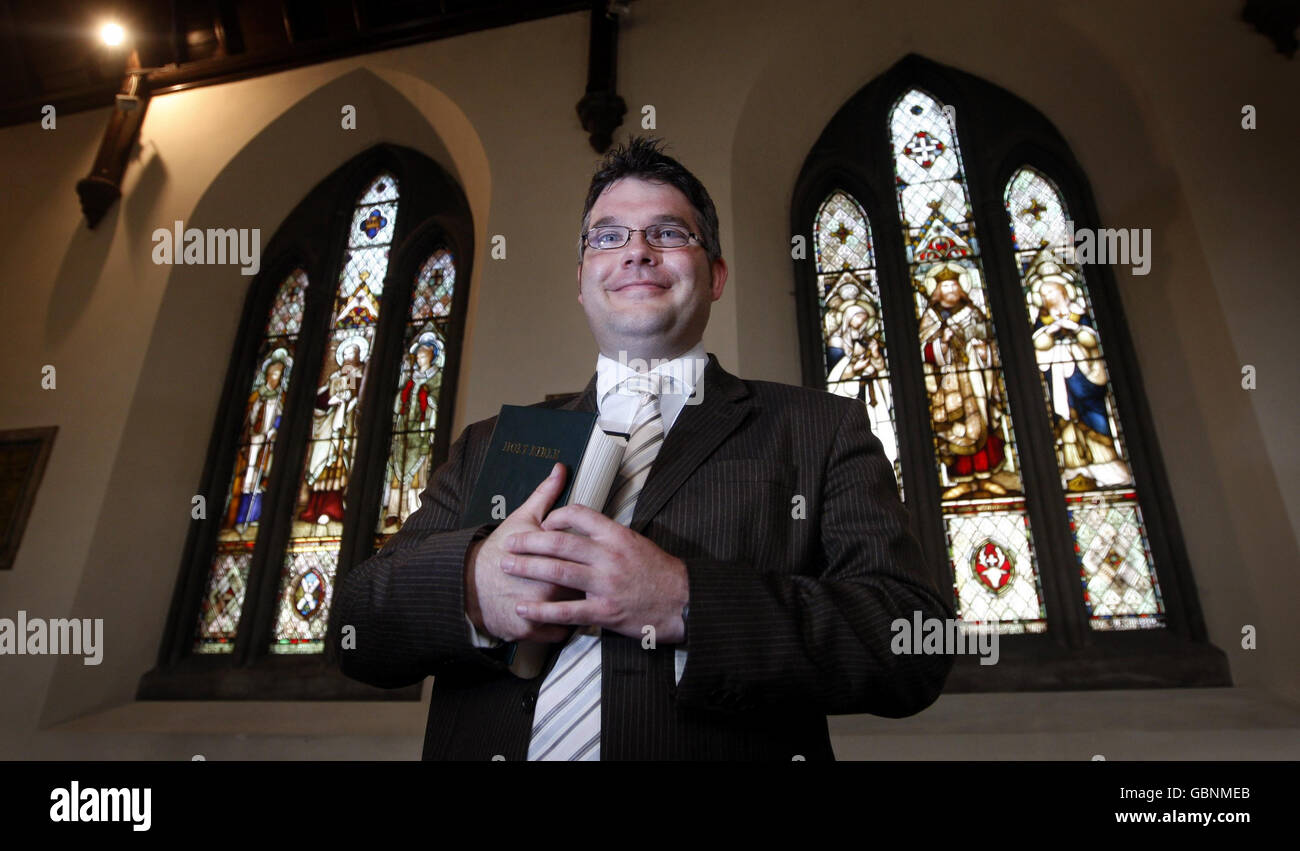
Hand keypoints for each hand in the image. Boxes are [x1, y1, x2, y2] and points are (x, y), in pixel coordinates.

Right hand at [464, 463, 583, 642]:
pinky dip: (562, 627)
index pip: (585, 558)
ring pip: (576, 612)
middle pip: (584, 586)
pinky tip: (563, 615)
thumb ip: (546, 495)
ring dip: (580, 607)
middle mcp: (547, 585)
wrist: (467, 584)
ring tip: (579, 597)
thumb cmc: (497, 549)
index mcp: (552, 555)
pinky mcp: (532, 631)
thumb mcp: (522, 518)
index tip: (593, 558)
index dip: (590, 558)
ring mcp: (540, 610)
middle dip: (588, 584)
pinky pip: (561, 633)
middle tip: (589, 579)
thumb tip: (561, 469)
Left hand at [502, 504, 689, 643]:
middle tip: (510, 542)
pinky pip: (566, 610)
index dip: (556, 517)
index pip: (579, 515)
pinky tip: (524, 608)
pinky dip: (542, 610)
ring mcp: (605, 584)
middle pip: (560, 542)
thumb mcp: (637, 542)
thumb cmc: (661, 573)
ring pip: (558, 572)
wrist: (682, 601)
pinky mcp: (604, 611)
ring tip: (508, 566)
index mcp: (617, 536)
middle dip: (530, 541)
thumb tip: (585, 527)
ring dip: (528, 568)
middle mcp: (609, 556)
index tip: (543, 522)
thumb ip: (609, 536)